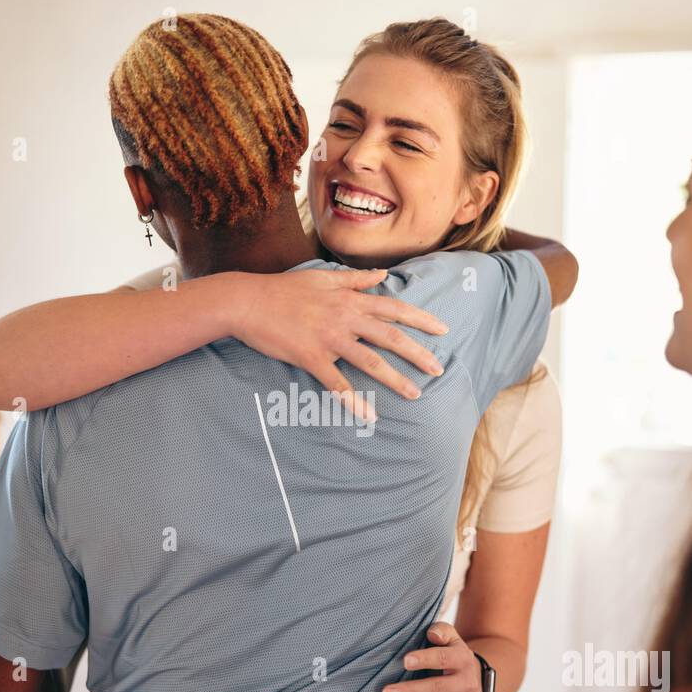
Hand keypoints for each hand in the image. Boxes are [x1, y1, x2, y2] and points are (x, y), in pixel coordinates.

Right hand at [231, 268, 448, 420]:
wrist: (248, 301)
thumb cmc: (284, 289)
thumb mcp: (323, 277)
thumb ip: (355, 279)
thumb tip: (382, 275)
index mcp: (349, 299)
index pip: (394, 308)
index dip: (421, 319)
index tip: (443, 330)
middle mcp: (344, 317)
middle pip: (390, 336)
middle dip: (418, 354)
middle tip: (438, 370)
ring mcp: (328, 338)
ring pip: (370, 361)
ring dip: (395, 380)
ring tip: (415, 395)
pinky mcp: (310, 357)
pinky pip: (336, 382)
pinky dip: (353, 400)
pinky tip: (369, 415)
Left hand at [380, 622, 481, 691]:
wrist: (473, 678)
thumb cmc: (450, 654)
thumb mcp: (450, 637)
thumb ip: (441, 631)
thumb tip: (433, 635)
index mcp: (463, 660)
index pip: (445, 658)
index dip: (426, 659)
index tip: (404, 661)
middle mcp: (468, 684)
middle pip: (438, 690)